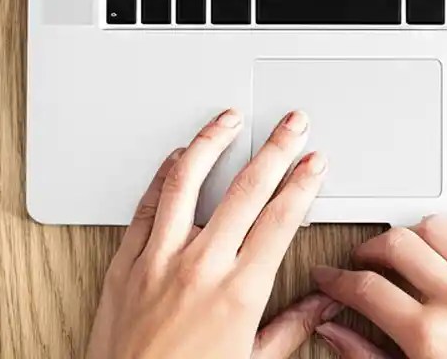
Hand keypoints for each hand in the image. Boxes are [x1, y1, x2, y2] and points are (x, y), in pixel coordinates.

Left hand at [86, 109, 336, 358]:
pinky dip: (163, 175)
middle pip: (246, 189)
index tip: (314, 162)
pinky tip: (176, 158)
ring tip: (229, 119)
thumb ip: (290, 328)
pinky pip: (146, 205)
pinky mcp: (124, 263)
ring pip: (187, 181)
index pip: (281, 218)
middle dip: (275, 148)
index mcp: (239, 292)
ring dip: (212, 142)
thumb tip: (322, 304)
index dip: (302, 182)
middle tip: (291, 123)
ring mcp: (158, 260)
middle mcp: (199, 267)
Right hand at [310, 211, 446, 358]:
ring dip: (415, 236)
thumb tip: (333, 332)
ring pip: (435, 226)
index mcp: (431, 337)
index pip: (364, 288)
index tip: (330, 277)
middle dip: (368, 250)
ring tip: (412, 254)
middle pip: (394, 245)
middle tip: (364, 262)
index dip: (336, 280)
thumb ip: (371, 357)